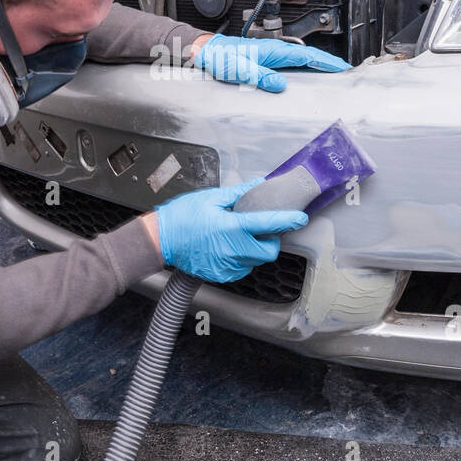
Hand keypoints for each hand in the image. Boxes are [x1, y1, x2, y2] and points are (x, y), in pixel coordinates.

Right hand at [153, 179, 307, 282]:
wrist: (160, 240)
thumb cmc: (182, 217)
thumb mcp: (211, 198)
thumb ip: (238, 194)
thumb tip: (257, 185)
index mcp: (233, 228)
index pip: (269, 224)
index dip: (289, 220)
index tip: (300, 218)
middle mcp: (233, 251)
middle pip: (269, 251)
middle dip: (270, 240)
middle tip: (260, 229)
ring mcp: (227, 266)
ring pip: (255, 261)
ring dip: (254, 250)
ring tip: (236, 237)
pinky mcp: (222, 275)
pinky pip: (241, 269)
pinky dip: (241, 259)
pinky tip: (227, 248)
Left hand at [190, 34, 350, 92]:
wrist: (208, 53)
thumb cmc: (222, 59)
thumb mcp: (240, 71)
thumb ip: (261, 77)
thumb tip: (280, 85)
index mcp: (274, 51)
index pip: (307, 56)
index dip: (326, 62)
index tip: (342, 67)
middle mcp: (276, 50)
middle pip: (309, 56)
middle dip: (329, 63)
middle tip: (346, 72)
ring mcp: (273, 54)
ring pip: (302, 59)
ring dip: (319, 65)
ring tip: (333, 73)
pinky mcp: (267, 60)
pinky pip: (292, 63)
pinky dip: (306, 67)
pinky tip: (309, 75)